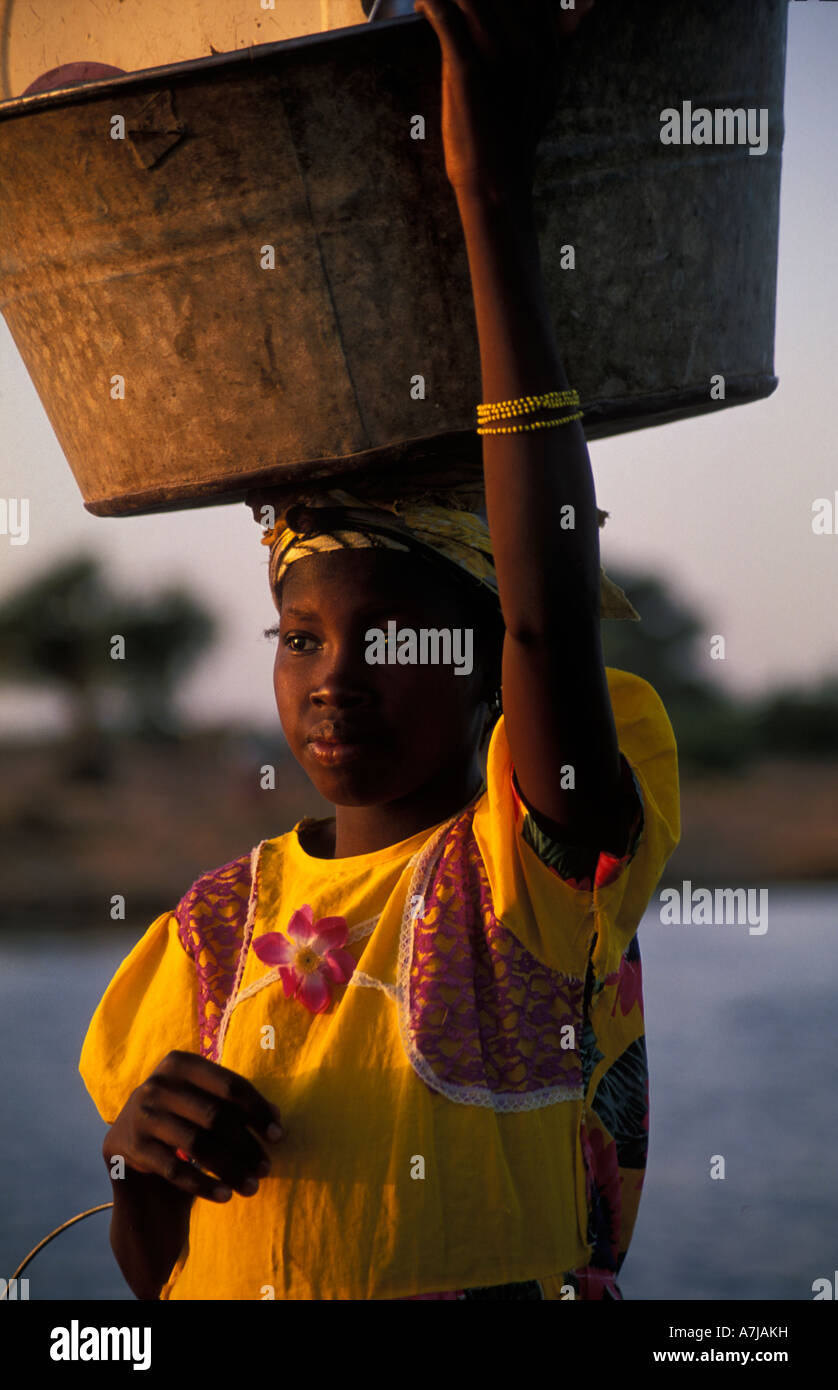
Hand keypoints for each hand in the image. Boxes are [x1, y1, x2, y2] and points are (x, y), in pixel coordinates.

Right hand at [102, 1051, 283, 1202]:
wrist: (133, 1154)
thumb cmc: (181, 1125)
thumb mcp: (202, 1104)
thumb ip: (232, 1104)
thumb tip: (276, 1118)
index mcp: (180, 1063)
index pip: (229, 1085)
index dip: (258, 1110)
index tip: (278, 1136)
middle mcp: (157, 1084)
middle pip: (215, 1116)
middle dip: (246, 1145)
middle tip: (267, 1168)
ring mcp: (141, 1115)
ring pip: (197, 1145)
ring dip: (230, 1168)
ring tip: (252, 1187)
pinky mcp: (130, 1147)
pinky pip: (175, 1170)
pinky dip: (204, 1185)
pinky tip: (226, 1196)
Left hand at [413, 0, 594, 200]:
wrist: (497, 179)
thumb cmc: (517, 133)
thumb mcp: (549, 81)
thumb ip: (561, 36)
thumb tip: (586, 3)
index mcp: (546, 44)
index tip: (484, 4)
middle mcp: (526, 43)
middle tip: (456, 2)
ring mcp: (496, 55)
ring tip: (434, 1)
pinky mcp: (465, 69)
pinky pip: (444, 14)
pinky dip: (429, 5)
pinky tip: (422, 10)